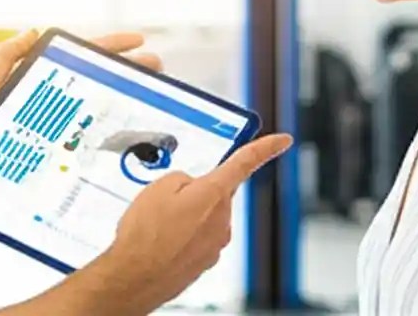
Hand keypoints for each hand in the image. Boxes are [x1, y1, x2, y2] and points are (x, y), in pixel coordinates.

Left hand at [0, 29, 162, 136]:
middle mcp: (62, 100)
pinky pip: (101, 134)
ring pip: (107, 103)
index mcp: (48, 80)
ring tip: (154, 93)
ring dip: (132, 95)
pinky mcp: (71, 148)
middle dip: (132, 69)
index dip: (113, 45)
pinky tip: (138, 131)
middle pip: (104, 78)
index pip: (85, 56)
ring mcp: (69, 124)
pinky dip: (121, 129)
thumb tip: (33, 31)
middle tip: (157, 66)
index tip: (140, 40)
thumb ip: (6, 56)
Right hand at [96, 132, 293, 309]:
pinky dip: (183, 237)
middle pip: (217, 193)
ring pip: (206, 217)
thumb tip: (191, 187)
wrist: (134, 277)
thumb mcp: (158, 187)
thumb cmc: (145, 235)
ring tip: (159, 227)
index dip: (266, 148)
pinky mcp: (206, 261)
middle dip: (197, 193)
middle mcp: (222, 219)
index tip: (283, 141)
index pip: (246, 162)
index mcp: (214, 194)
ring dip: (187, 217)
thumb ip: (183, 178)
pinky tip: (163, 242)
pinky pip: (198, 238)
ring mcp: (215, 243)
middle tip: (166, 202)